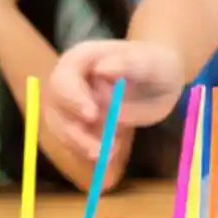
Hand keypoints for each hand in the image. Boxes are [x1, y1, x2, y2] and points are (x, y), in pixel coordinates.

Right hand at [46, 39, 183, 157]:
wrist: (160, 81)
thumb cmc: (155, 64)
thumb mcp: (149, 62)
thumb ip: (128, 62)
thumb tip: (102, 69)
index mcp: (82, 60)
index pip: (64, 78)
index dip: (72, 97)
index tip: (91, 115)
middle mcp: (71, 82)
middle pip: (57, 107)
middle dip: (74, 131)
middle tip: (98, 150)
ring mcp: (73, 105)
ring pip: (63, 129)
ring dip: (80, 146)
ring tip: (107, 156)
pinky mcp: (82, 126)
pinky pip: (77, 142)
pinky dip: (88, 152)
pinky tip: (109, 157)